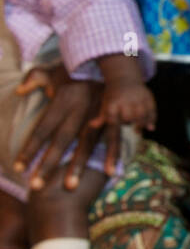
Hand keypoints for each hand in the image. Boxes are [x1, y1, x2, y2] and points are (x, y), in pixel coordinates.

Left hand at [14, 67, 107, 190]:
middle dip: (48, 164)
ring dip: (77, 167)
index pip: (41, 130)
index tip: (18, 168)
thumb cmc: (75, 71)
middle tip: (36, 186)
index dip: (29, 149)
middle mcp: (78, 110)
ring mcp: (97, 115)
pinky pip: (109, 141)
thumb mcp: (51, 71)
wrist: (108, 61)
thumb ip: (33, 79)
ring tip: (69, 187)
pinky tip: (110, 173)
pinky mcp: (112, 119)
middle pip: (60, 142)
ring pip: (85, 145)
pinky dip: (111, 157)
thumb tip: (18, 92)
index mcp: (61, 101)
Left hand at [95, 78, 156, 135]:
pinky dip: (152, 120)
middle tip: (129, 128)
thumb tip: (91, 125)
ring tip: (139, 130)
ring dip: (141, 124)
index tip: (115, 131)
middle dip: (129, 124)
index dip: (114, 125)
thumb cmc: (113, 96)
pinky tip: (150, 127)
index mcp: (113, 102)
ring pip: (142, 115)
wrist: (125, 78)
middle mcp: (126, 100)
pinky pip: (152, 110)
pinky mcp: (148, 97)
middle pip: (128, 117)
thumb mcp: (105, 104)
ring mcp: (138, 98)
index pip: (113, 118)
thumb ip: (101, 117)